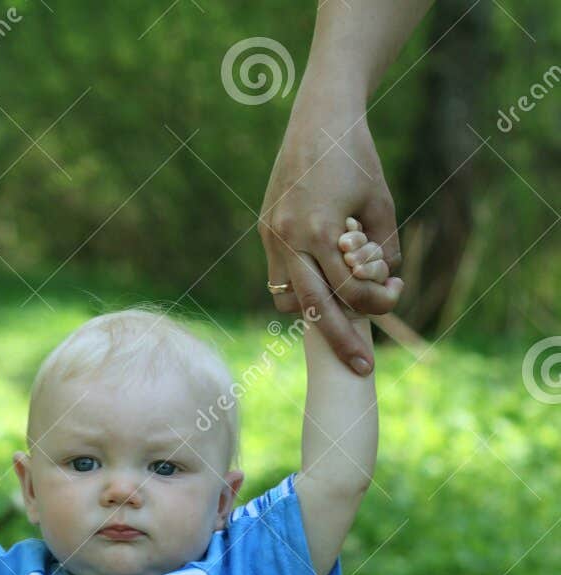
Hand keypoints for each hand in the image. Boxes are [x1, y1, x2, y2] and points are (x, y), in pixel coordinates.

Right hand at [259, 103, 403, 371]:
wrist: (319, 117)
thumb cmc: (357, 157)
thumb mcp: (382, 203)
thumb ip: (383, 249)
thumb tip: (381, 288)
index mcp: (319, 230)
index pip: (350, 291)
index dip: (379, 301)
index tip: (397, 293)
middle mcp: (289, 237)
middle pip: (315, 311)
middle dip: (341, 343)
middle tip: (363, 369)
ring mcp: (272, 236)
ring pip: (288, 300)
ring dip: (314, 312)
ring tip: (340, 311)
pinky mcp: (266, 230)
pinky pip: (280, 277)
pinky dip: (301, 287)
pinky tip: (323, 280)